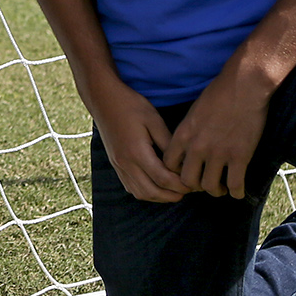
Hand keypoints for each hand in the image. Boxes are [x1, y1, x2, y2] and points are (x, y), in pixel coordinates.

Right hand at [83, 75, 188, 202]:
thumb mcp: (154, 120)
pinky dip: (145, 192)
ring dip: (158, 197)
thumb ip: (167, 142)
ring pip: (140, 193)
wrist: (103, 99)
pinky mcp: (115, 164)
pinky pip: (131, 187)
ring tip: (174, 191)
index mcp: (137, 152)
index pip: (162, 178)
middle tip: (187, 191)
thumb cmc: (130, 106)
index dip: (180, 185)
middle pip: (151, 192)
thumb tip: (180, 161)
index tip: (192, 183)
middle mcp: (125, 163)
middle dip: (171, 195)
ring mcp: (118, 165)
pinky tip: (156, 186)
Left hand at [161, 57, 273, 197]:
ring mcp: (218, 153)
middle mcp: (197, 147)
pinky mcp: (240, 156)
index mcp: (184, 134)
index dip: (176, 173)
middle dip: (195, 186)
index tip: (186, 173)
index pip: (169, 165)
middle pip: (187, 181)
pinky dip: (236, 192)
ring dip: (216, 191)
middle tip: (204, 184)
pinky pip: (235, 184)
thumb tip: (187, 146)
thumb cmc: (219, 93)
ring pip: (210, 187)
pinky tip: (238, 192)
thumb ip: (189, 131)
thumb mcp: (194, 111)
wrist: (244, 86)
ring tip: (221, 188)